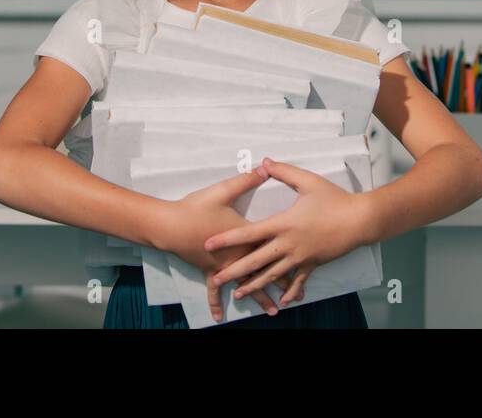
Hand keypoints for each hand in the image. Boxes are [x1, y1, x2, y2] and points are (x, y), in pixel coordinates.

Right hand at [156, 167, 293, 319]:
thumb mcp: (223, 190)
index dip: (292, 251)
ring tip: (275, 311)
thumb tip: (265, 166)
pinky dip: (217, 302)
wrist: (171, 225)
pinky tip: (219, 316)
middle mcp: (239, 255)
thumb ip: (246, 179)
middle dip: (283, 282)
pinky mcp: (209, 270)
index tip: (310, 259)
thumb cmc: (197, 207)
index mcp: (246, 236)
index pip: (273, 244)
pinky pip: (214, 290)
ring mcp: (224, 266)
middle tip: (300, 294)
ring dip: (260, 297)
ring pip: (247, 284)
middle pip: (266, 270)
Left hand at [204, 157, 371, 306]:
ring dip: (254, 285)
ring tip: (238, 294)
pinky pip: (298, 281)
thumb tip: (264, 161)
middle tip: (216, 278)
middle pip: (256, 261)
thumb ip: (283, 171)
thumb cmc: (334, 199)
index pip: (250, 233)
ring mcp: (301, 257)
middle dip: (234, 271)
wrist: (360, 220)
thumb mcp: (308, 181)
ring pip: (273, 275)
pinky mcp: (313, 264)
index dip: (228, 239)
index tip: (209, 244)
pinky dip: (289, 292)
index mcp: (284, 224)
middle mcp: (289, 245)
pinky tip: (282, 302)